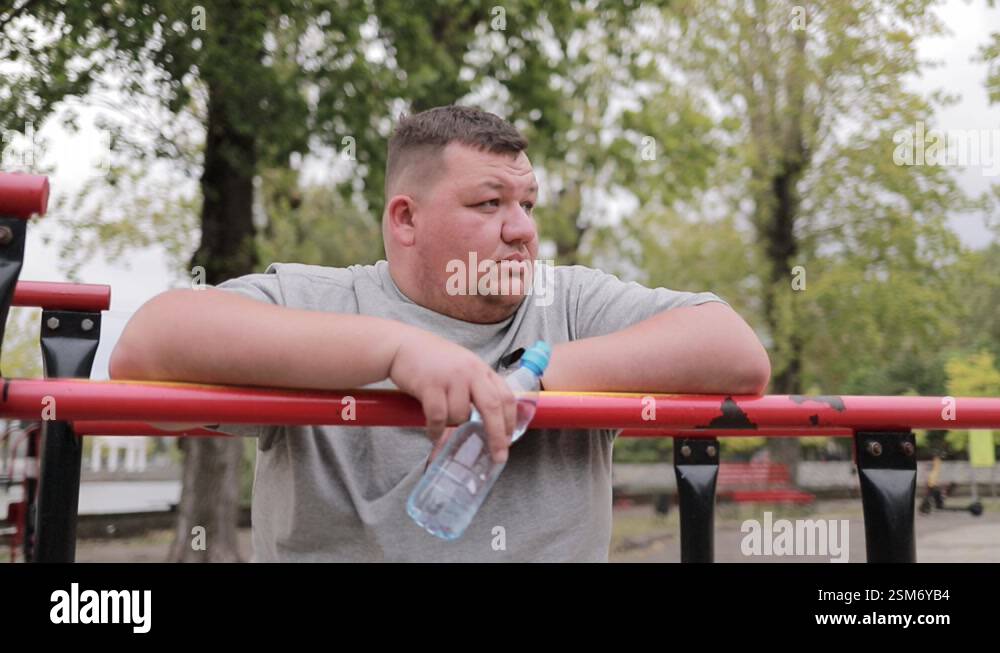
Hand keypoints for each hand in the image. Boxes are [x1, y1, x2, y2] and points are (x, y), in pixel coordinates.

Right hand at [389, 328, 516, 462]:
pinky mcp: (431, 385)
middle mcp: (471, 371)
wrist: (403, 345)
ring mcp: (451, 377)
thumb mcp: (463, 367)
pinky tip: (432, 433)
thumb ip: (477, 388)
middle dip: (497, 436)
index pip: (506, 396)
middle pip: (493, 407)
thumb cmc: (433, 360)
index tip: (509, 441)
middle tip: (499, 457)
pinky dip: (436, 430)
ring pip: (461, 415)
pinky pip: (439, 417)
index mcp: (482, 369)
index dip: (510, 421)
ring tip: (443, 425)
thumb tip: (488, 422)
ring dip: (453, 427)